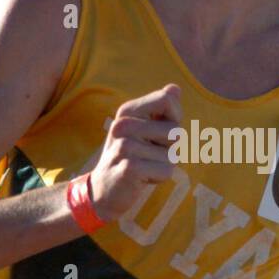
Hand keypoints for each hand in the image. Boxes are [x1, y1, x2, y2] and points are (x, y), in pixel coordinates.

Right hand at [88, 85, 182, 219]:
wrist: (103, 191)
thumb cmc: (128, 156)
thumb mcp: (142, 129)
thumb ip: (160, 108)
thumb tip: (175, 88)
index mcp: (127, 111)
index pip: (168, 100)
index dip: (174, 118)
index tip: (159, 132)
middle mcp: (124, 125)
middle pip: (175, 131)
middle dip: (169, 147)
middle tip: (146, 154)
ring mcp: (125, 146)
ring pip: (172, 154)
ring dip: (163, 164)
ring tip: (142, 166)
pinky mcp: (131, 168)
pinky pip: (166, 170)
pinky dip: (159, 178)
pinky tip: (141, 178)